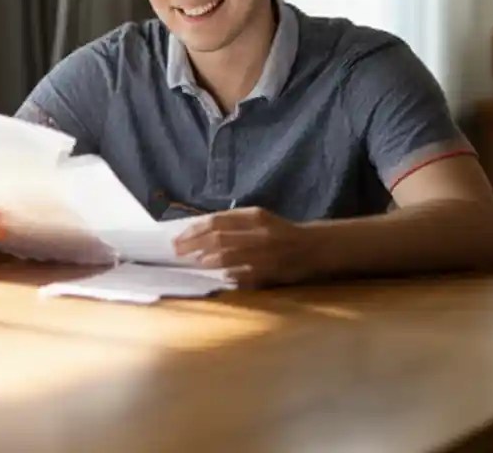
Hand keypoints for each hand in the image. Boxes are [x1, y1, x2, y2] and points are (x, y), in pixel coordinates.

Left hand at [172, 207, 318, 287]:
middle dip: (193, 245)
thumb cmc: (279, 231)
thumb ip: (233, 223)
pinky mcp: (270, 271)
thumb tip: (198, 231)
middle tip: (177, 251)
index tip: (179, 237)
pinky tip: (221, 276)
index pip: (216, 221)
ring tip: (195, 261)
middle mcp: (258, 232)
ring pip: (228, 256)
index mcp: (254, 216)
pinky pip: (244, 274)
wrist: (315, 246)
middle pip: (217, 238)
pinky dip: (229, 275)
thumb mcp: (258, 219)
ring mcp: (264, 253)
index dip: (194, 230)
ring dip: (207, 259)